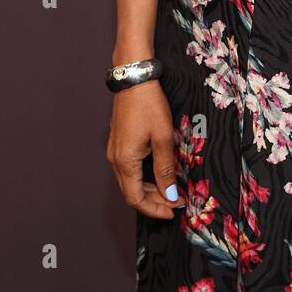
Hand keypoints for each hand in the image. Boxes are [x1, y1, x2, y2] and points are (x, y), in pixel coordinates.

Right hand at [106, 79, 183, 219]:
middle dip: (154, 201)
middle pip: (132, 193)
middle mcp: (115, 160)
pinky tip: (159, 173)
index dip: (154, 210)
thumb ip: (165, 169)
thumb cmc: (149, 106)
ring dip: (149, 190)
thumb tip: (168, 195)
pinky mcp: (118, 143)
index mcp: (125, 162)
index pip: (136, 199)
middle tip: (177, 201)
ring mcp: (114, 151)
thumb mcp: (163, 138)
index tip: (173, 211)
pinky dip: (143, 177)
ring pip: (130, 181)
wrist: (134, 80)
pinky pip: (129, 169)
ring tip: (171, 189)